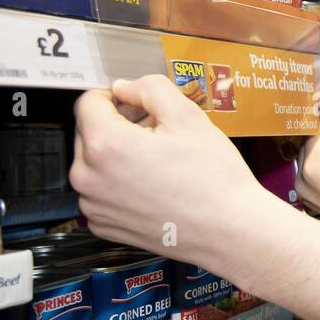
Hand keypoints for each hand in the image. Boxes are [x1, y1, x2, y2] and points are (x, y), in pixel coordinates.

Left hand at [71, 76, 277, 264]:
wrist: (230, 232)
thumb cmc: (214, 179)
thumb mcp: (189, 117)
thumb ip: (150, 89)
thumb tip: (125, 88)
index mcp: (105, 145)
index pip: (89, 102)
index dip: (118, 97)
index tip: (141, 106)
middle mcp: (88, 177)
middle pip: (90, 132)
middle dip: (119, 126)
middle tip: (160, 134)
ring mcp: (94, 206)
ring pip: (95, 163)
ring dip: (119, 155)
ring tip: (160, 163)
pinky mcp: (104, 226)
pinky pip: (102, 191)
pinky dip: (121, 184)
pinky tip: (155, 186)